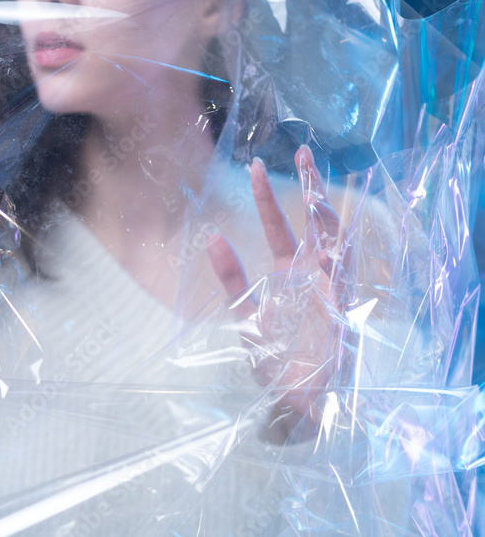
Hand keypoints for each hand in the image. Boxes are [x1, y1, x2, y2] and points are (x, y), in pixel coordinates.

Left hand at [208, 145, 349, 438]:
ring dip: (326, 215)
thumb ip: (230, 276)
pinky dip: (334, 262)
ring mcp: (329, 288)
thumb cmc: (273, 359)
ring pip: (333, 241)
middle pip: (313, 222)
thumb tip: (212, 236)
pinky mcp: (341, 310)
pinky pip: (340, 281)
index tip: (255, 164)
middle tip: (305, 152)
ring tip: (315, 186)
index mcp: (288, 271)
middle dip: (311, 188)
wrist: (294, 401)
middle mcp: (312, 274)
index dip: (268, 196)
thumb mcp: (243, 313)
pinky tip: (326, 245)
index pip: (277, 225)